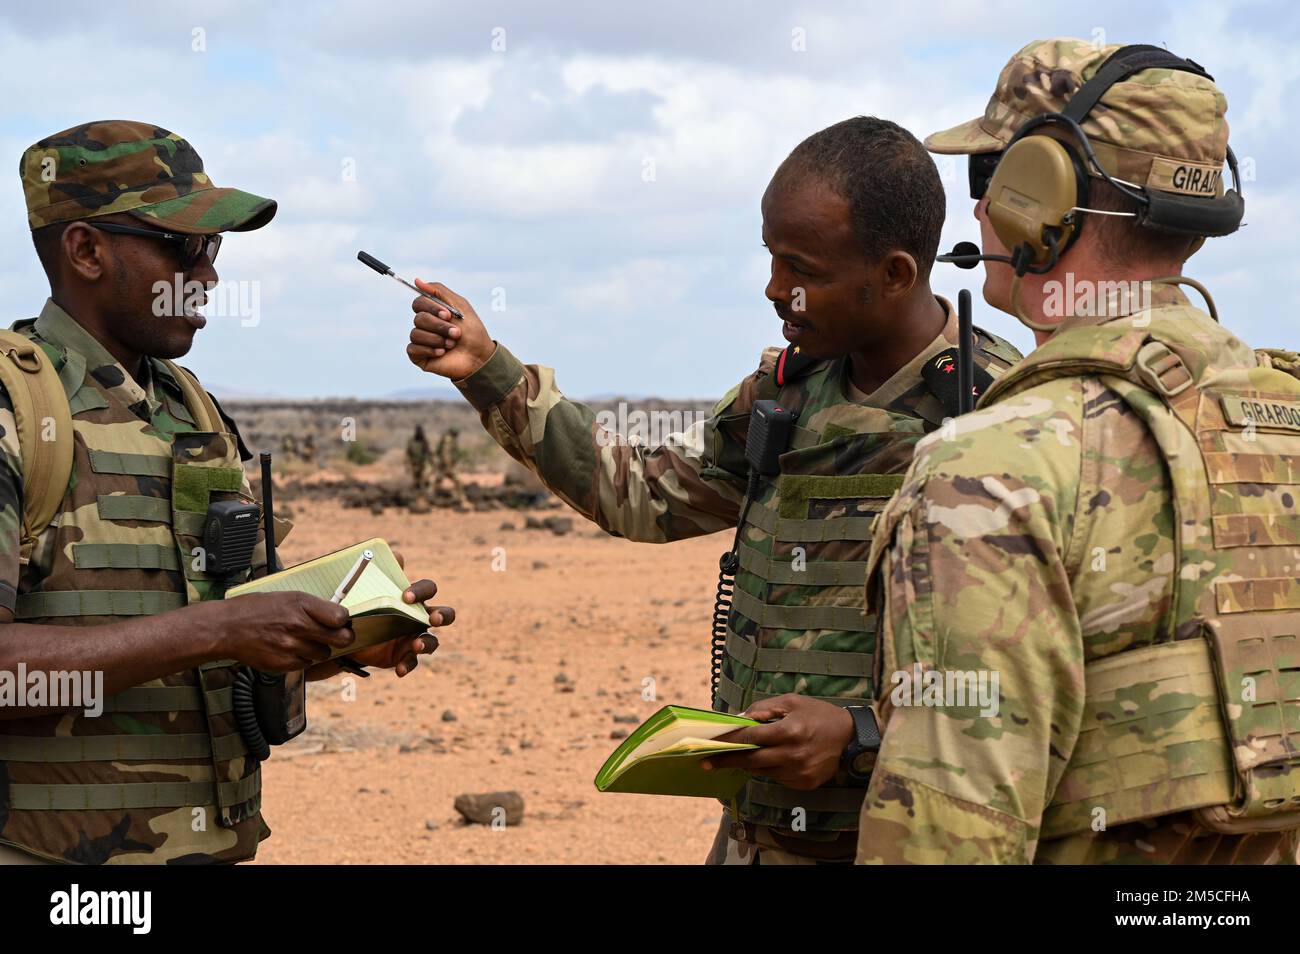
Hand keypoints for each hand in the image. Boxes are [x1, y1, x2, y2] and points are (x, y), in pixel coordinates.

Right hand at [217, 591, 355, 672]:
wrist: (225, 628)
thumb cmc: (255, 609)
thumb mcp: (286, 597)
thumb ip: (312, 607)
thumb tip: (336, 617)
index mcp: (301, 604)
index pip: (341, 617)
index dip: (343, 620)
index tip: (339, 621)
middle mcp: (298, 625)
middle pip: (341, 639)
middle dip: (341, 638)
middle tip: (334, 636)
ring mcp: (291, 647)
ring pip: (324, 654)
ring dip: (318, 649)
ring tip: (302, 641)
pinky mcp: (283, 664)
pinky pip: (305, 665)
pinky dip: (301, 659)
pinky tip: (288, 650)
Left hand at [311, 577, 455, 678]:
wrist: (345, 633)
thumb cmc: (362, 605)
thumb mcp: (368, 588)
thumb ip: (383, 572)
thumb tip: (397, 555)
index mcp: (413, 598)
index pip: (428, 589)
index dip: (421, 591)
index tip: (405, 597)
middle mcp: (419, 617)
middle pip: (445, 614)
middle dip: (442, 615)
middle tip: (432, 617)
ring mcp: (414, 638)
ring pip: (432, 641)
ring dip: (427, 643)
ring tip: (416, 645)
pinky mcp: (404, 656)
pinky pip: (412, 662)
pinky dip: (408, 665)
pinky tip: (400, 669)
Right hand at [406, 279, 495, 380]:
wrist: (479, 357)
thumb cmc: (472, 332)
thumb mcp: (460, 305)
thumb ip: (439, 291)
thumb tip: (417, 280)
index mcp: (432, 312)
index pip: (419, 303)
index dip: (432, 308)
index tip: (448, 315)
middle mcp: (425, 325)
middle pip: (419, 318)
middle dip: (440, 326)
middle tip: (456, 333)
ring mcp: (421, 340)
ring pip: (415, 333)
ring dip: (437, 339)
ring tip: (452, 344)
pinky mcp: (418, 356)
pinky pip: (412, 348)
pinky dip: (429, 350)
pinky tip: (442, 353)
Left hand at [701, 694, 854, 789]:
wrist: (851, 738)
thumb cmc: (819, 714)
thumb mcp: (792, 702)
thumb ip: (764, 709)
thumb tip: (739, 718)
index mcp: (789, 731)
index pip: (750, 738)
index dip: (728, 741)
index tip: (711, 745)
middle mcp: (793, 755)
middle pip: (751, 761)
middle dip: (728, 761)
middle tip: (708, 762)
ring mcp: (799, 773)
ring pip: (763, 771)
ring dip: (750, 764)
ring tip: (738, 757)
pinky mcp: (804, 784)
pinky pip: (778, 778)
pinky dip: (771, 769)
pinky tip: (772, 759)